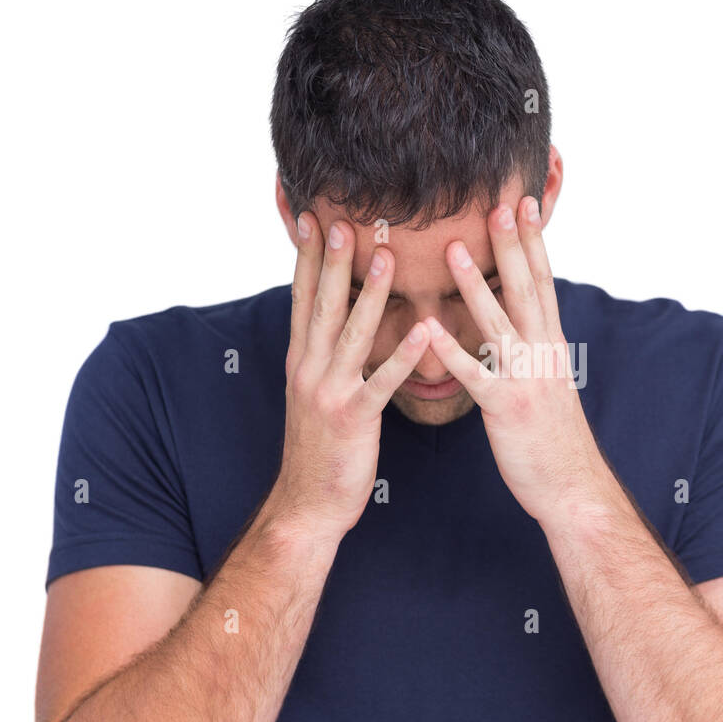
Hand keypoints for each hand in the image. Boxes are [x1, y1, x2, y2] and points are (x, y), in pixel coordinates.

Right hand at [259, 212, 429, 545]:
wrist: (308, 504)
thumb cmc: (321, 449)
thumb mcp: (314, 394)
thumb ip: (322, 356)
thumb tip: (331, 324)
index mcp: (301, 360)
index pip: (303, 297)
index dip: (307, 257)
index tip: (312, 217)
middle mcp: (309, 368)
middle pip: (322, 304)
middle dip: (332, 259)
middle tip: (345, 218)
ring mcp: (329, 392)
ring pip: (351, 333)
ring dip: (370, 293)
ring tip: (387, 256)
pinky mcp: (354, 418)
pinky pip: (382, 381)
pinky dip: (400, 355)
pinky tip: (421, 331)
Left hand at [425, 197, 616, 525]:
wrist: (572, 486)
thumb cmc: (555, 438)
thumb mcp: (551, 382)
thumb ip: (537, 348)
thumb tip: (527, 320)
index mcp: (552, 345)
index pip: (543, 282)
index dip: (534, 242)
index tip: (524, 204)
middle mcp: (543, 353)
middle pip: (526, 288)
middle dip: (513, 244)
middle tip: (500, 202)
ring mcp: (525, 379)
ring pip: (497, 321)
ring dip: (475, 282)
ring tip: (454, 246)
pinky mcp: (505, 408)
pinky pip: (475, 374)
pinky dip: (453, 348)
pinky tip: (429, 326)